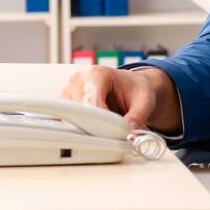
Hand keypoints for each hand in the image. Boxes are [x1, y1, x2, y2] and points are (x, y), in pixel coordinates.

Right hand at [60, 65, 182, 135]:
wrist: (132, 85)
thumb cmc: (136, 89)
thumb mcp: (144, 101)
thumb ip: (138, 117)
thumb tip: (129, 135)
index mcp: (96, 73)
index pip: (91, 103)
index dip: (102, 122)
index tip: (114, 135)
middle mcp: (79, 80)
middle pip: (79, 113)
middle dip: (95, 128)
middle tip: (113, 136)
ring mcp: (68, 91)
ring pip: (71, 119)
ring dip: (88, 129)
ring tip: (107, 127)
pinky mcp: (65, 102)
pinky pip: (68, 121)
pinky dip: (82, 128)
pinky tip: (97, 126)